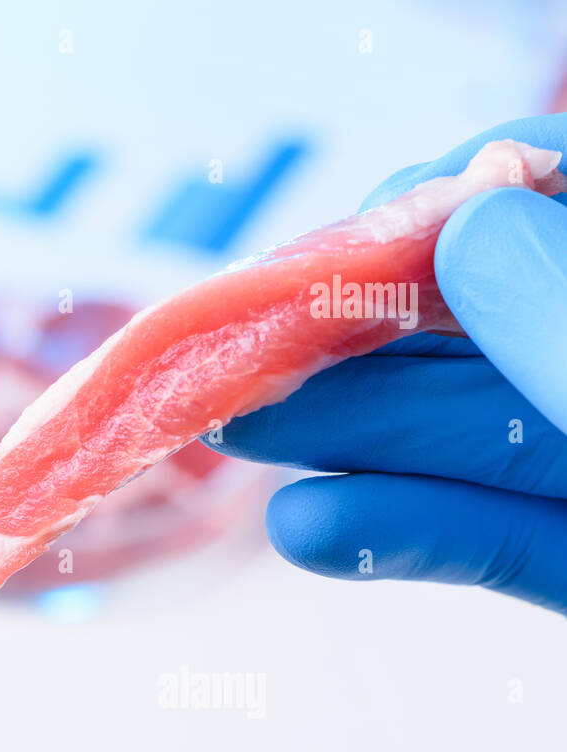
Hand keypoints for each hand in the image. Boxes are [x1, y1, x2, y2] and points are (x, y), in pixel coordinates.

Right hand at [212, 114, 566, 612]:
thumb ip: (562, 316)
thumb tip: (465, 221)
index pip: (546, 198)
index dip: (453, 200)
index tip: (368, 226)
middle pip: (474, 331)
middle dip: (348, 340)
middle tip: (234, 352)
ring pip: (466, 439)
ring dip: (345, 440)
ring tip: (232, 435)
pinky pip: (494, 539)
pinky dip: (403, 535)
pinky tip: (311, 530)